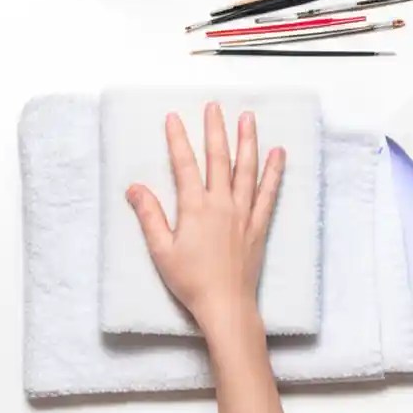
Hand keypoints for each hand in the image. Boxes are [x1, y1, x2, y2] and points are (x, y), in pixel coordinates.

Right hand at [125, 103, 285, 338]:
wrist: (226, 305)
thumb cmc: (191, 281)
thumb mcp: (161, 250)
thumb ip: (149, 216)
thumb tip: (134, 188)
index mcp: (195, 208)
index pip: (184, 165)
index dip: (178, 140)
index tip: (173, 118)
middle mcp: (222, 204)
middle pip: (219, 158)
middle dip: (215, 130)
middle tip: (214, 107)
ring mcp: (243, 213)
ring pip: (246, 169)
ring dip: (247, 141)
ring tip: (248, 119)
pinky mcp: (258, 225)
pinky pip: (269, 193)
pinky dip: (274, 172)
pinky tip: (278, 154)